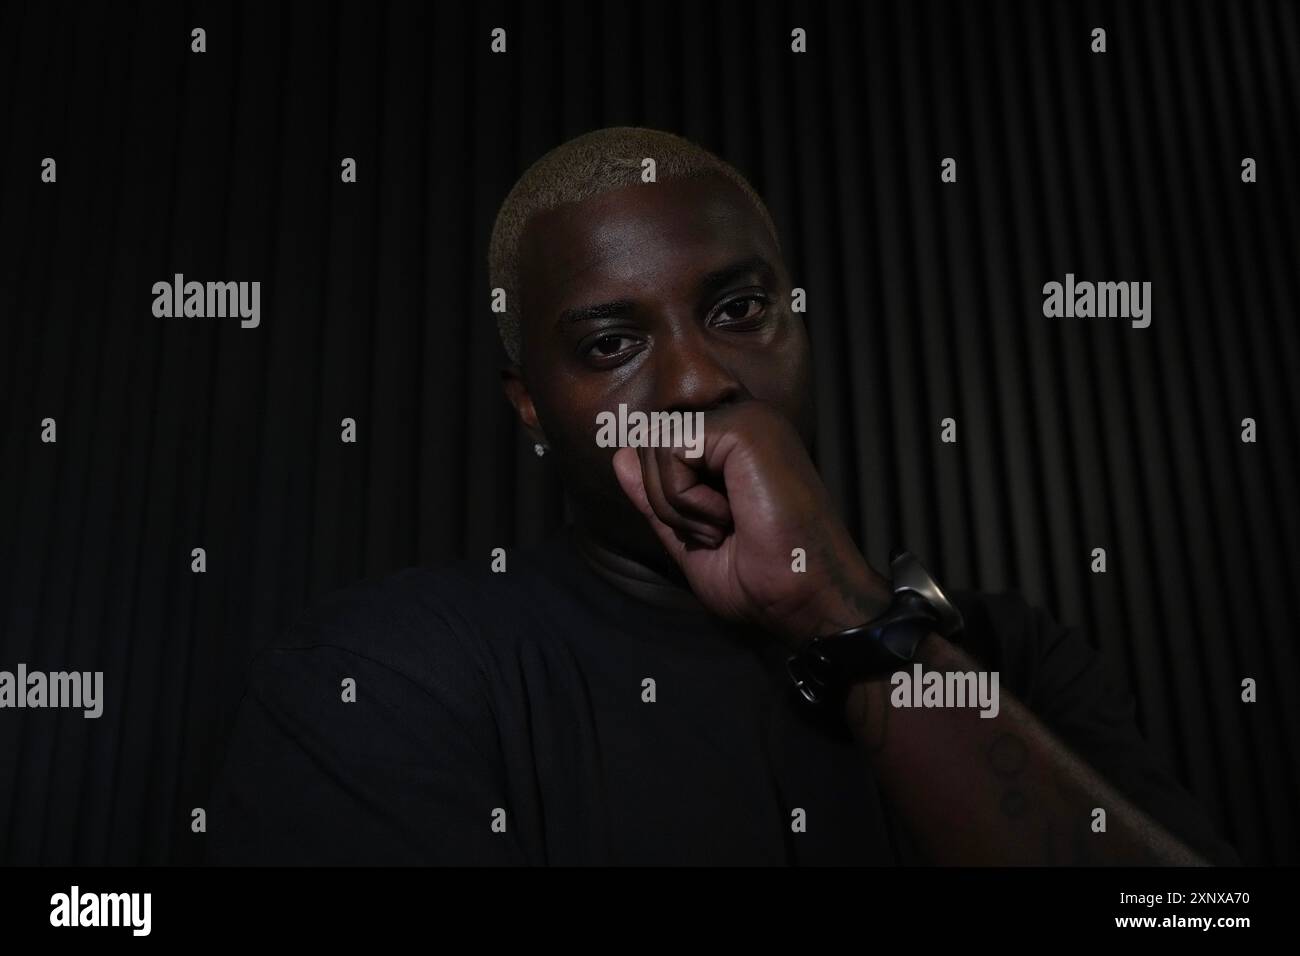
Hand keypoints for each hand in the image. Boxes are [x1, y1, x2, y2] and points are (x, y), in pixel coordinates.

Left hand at [611, 400, 891, 647]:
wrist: (806, 599)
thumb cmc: (761, 580)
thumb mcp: (689, 537)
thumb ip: (655, 496)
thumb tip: (620, 455)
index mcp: (735, 445)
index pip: (658, 447)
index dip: (663, 497)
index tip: (713, 533)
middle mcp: (743, 422)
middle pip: (649, 444)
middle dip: (665, 502)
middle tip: (717, 533)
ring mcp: (747, 420)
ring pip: (655, 446)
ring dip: (676, 506)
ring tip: (725, 527)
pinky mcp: (745, 428)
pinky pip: (670, 451)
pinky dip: (685, 500)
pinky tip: (727, 518)